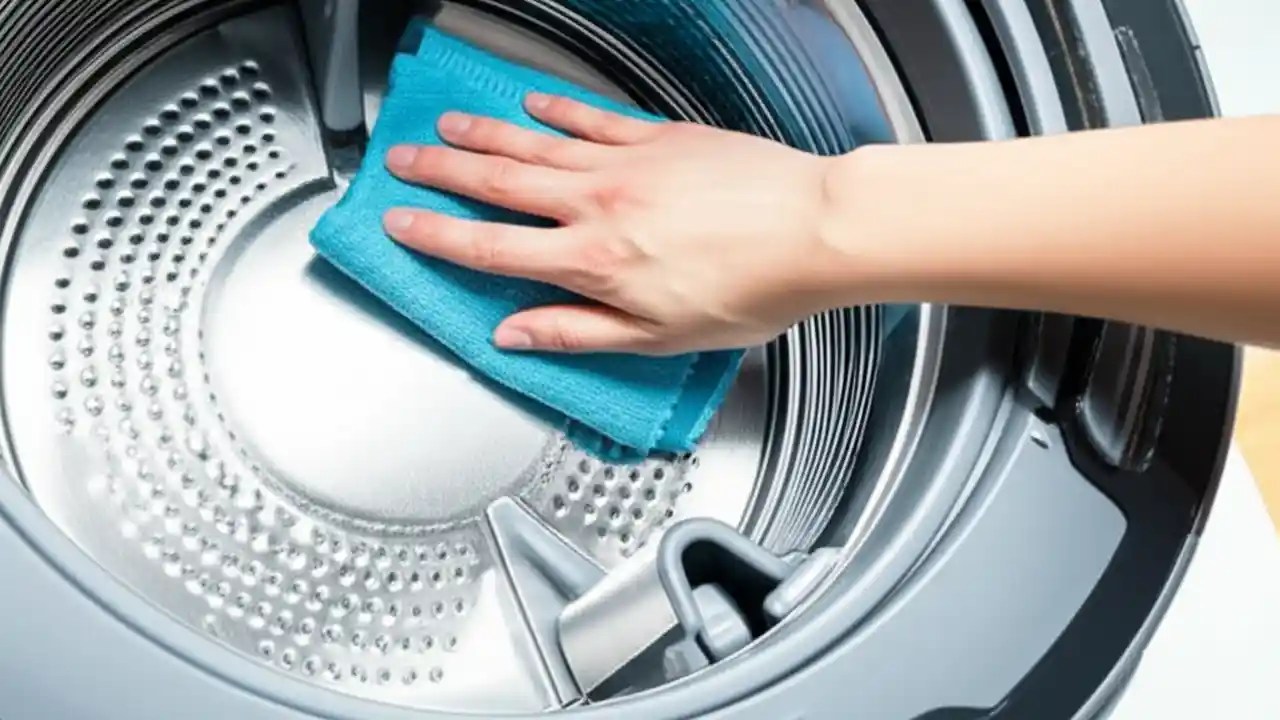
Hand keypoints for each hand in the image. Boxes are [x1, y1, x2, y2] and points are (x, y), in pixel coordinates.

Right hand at [382, 93, 848, 354]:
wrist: (814, 230)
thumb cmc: (750, 291)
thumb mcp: (658, 337)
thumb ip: (577, 332)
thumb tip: (514, 334)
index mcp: (592, 261)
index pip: (490, 246)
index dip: (436, 234)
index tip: (399, 222)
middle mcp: (597, 204)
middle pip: (499, 184)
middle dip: (442, 172)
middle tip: (403, 161)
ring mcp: (626, 163)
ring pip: (535, 144)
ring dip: (484, 133)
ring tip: (446, 126)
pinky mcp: (659, 136)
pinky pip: (592, 118)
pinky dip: (556, 110)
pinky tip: (533, 105)